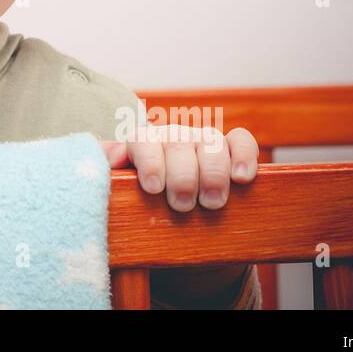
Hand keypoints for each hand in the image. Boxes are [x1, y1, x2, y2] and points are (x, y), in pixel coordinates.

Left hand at [102, 123, 258, 210]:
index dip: (150, 161)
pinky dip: (244, 155)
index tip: (153, 187)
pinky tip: (242, 177)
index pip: (143, 140)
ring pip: (211, 143)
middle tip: (182, 205)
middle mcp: (174, 138)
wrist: (172, 214)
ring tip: (211, 203)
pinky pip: (241, 141)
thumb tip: (113, 156)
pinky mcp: (231, 152)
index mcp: (144, 143)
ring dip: (213, 173)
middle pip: (180, 144)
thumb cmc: (141, 199)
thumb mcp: (120, 188)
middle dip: (183, 176)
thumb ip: (108, 168)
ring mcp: (203, 142)